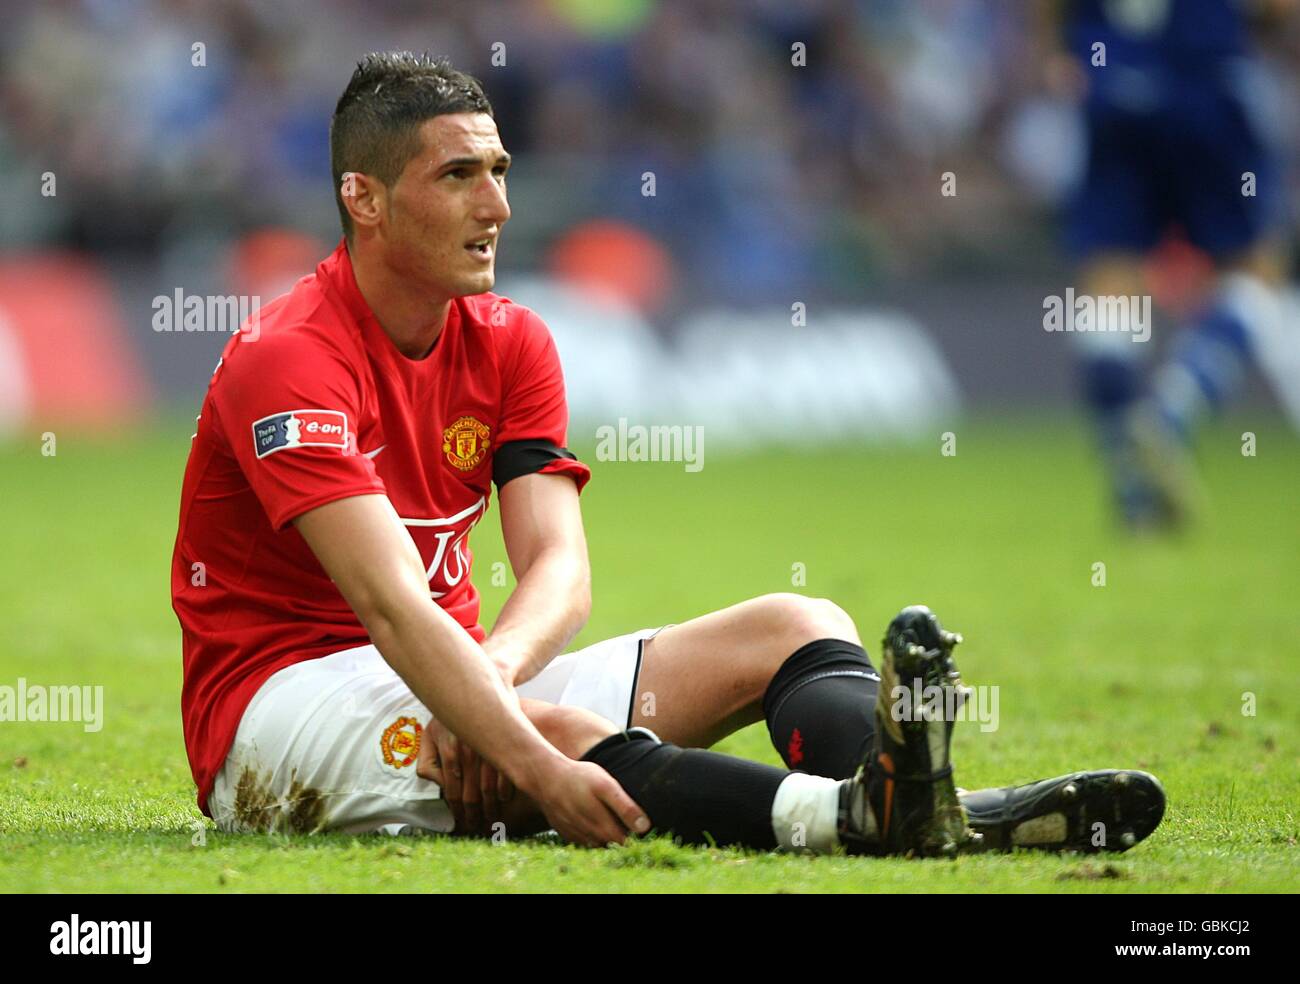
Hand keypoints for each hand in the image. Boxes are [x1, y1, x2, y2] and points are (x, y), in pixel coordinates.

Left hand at [416, 714, 512, 834]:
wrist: (484, 685)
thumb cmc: (454, 714)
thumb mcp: (432, 732)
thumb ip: (428, 759)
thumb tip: (433, 782)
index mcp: (444, 741)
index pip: (449, 787)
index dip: (455, 808)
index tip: (459, 820)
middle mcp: (463, 744)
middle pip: (468, 793)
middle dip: (471, 814)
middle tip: (474, 827)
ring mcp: (485, 744)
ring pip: (486, 788)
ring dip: (489, 808)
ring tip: (490, 819)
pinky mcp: (505, 741)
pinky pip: (504, 775)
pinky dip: (504, 791)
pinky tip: (504, 799)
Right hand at [530, 758, 649, 847]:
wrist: (545, 778)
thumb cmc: (579, 777)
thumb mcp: (606, 786)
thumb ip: (625, 807)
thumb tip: (644, 828)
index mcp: (602, 824)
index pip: (625, 843)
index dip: (635, 838)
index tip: (640, 829)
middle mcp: (589, 835)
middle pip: (611, 845)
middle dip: (621, 838)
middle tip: (627, 824)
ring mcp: (576, 836)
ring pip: (597, 844)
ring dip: (605, 838)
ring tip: (608, 819)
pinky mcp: (566, 833)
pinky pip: (583, 841)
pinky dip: (591, 835)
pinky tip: (592, 821)